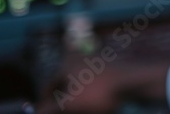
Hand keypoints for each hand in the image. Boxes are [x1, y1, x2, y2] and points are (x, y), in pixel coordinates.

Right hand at [36, 54, 169, 113]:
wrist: (132, 83)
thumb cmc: (97, 93)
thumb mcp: (69, 105)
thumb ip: (50, 109)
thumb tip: (37, 112)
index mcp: (65, 66)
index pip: (48, 86)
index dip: (44, 103)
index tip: (44, 113)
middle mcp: (78, 61)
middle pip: (63, 85)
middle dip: (61, 101)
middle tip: (61, 110)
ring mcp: (95, 64)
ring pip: (78, 86)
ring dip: (76, 100)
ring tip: (80, 109)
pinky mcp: (108, 71)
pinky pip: (93, 86)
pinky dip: (89, 97)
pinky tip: (95, 106)